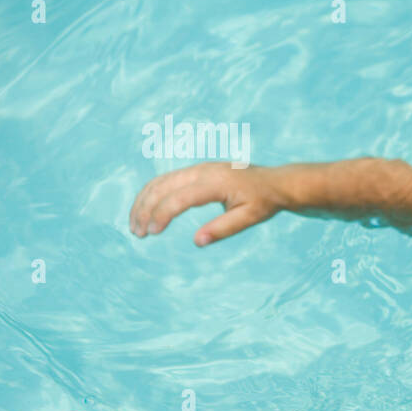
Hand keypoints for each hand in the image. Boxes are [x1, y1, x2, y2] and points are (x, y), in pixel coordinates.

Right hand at [129, 162, 283, 245]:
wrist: (276, 182)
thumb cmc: (264, 201)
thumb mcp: (250, 217)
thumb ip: (224, 229)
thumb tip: (197, 241)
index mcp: (216, 182)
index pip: (180, 198)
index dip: (162, 215)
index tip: (152, 233)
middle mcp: (203, 171)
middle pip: (162, 186)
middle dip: (145, 208)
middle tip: (137, 233)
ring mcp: (198, 168)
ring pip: (161, 180)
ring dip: (144, 201)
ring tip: (135, 224)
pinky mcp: (197, 171)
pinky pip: (168, 179)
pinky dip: (153, 193)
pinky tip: (147, 210)